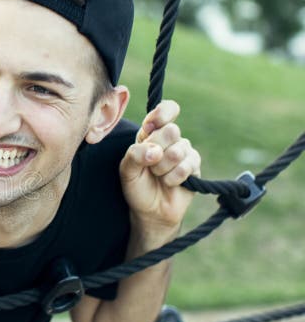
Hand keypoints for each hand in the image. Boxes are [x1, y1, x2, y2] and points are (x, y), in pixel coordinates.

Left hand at [119, 100, 200, 231]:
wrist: (151, 211)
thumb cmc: (137, 187)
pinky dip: (174, 177)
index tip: (152, 126)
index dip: (163, 113)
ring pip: (179, 150)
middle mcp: (169, 139)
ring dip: (163, 168)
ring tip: (158, 176)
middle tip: (150, 165)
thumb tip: (155, 150)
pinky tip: (169, 183)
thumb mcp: (127, 170)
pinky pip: (188, 165)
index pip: (165, 110)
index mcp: (150, 133)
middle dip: (157, 151)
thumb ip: (135, 154)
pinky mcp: (194, 166)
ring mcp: (184, 151)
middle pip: (171, 130)